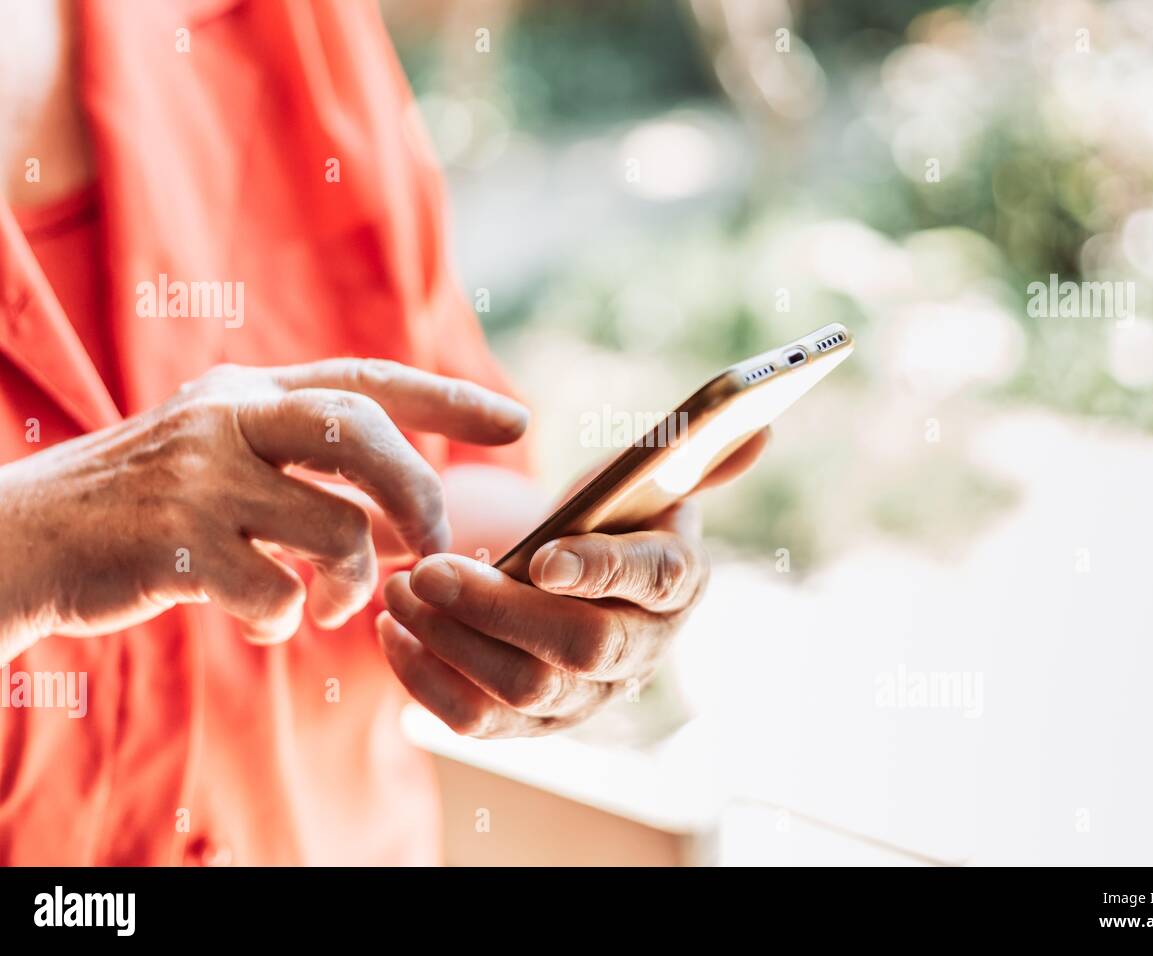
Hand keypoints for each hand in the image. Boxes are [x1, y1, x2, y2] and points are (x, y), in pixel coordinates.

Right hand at [0, 358, 526, 670]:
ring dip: (354, 580)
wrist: (22, 539)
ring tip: (334, 605)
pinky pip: (274, 593)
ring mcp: (200, 478)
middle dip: (420, 497)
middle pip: (366, 433)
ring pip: (336, 526)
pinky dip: (284, 619)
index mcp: (248, 392)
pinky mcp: (174, 544)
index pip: (368, 377)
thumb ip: (306, 469)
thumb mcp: (222, 458)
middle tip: (433, 551)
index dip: (450, 396)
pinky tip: (268, 619)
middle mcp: (227, 417)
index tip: (520, 421)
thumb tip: (407, 513)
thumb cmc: (143, 508)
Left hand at [377, 430, 768, 736]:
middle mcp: (641, 648)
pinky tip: (393, 633)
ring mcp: (588, 696)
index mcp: (678, 578)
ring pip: (520, 690)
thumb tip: (759, 427)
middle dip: (496, 611)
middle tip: (428, 571)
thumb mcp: (651, 476)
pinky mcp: (535, 722)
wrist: (585, 579)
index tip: (542, 556)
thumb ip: (696, 452)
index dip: (600, 570)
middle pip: (579, 648)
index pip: (652, 579)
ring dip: (449, 643)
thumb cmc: (615, 515)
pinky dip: (426, 682)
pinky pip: (477, 722)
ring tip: (398, 593)